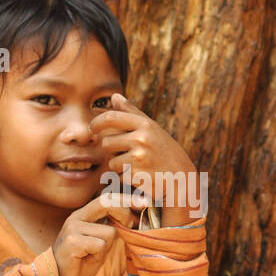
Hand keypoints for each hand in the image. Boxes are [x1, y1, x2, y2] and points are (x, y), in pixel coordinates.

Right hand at [51, 190, 145, 275]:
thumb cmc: (79, 263)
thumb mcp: (98, 243)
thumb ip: (110, 230)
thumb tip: (134, 220)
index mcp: (82, 215)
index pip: (106, 199)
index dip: (126, 199)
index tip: (143, 202)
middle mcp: (76, 217)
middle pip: (108, 204)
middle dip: (125, 215)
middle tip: (130, 227)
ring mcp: (73, 228)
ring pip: (109, 232)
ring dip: (106, 248)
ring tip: (91, 256)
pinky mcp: (72, 241)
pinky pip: (100, 245)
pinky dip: (98, 255)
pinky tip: (84, 260)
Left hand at [89, 94, 197, 219]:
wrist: (183, 179)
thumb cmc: (165, 152)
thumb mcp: (152, 129)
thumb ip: (132, 113)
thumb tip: (115, 96)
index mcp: (145, 125)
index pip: (111, 118)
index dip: (97, 122)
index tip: (92, 128)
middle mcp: (142, 138)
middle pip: (106, 142)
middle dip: (112, 150)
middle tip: (127, 155)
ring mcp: (139, 157)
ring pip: (111, 161)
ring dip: (120, 166)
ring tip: (138, 166)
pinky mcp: (137, 175)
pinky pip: (119, 175)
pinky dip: (127, 178)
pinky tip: (142, 176)